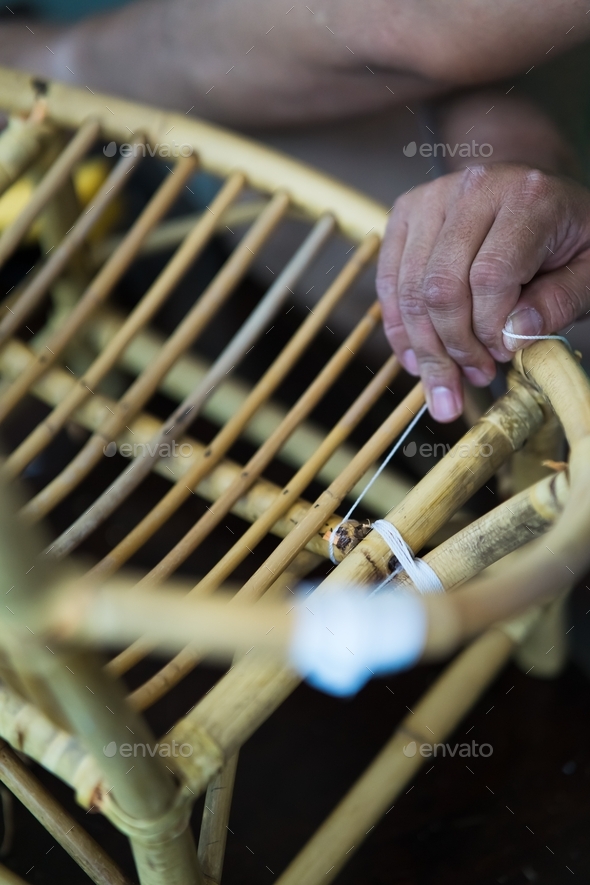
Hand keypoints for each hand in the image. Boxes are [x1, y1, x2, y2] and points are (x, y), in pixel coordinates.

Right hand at [376, 164, 589, 420]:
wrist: (534, 192)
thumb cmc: (566, 235)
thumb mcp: (588, 270)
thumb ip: (560, 302)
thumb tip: (513, 336)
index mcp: (527, 197)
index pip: (490, 276)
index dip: (490, 329)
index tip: (504, 354)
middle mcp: (473, 189)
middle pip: (441, 286)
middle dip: (454, 346)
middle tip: (475, 376)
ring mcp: (432, 198)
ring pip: (409, 290)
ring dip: (426, 346)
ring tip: (448, 379)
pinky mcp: (406, 213)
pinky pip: (389, 282)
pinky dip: (399, 328)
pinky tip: (415, 358)